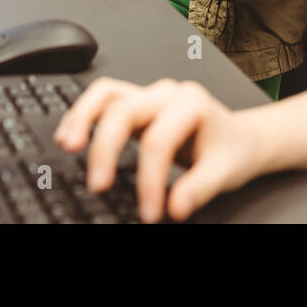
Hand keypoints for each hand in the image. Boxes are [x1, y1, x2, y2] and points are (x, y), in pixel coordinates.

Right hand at [53, 77, 264, 222]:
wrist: (238, 137)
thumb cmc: (230, 150)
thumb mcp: (225, 173)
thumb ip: (200, 189)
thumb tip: (175, 207)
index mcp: (192, 103)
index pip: (159, 141)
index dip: (149, 180)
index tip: (149, 213)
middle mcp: (167, 93)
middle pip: (124, 110)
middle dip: (106, 148)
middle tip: (98, 185)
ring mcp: (149, 95)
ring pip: (107, 93)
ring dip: (83, 117)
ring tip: (68, 144)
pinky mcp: (136, 104)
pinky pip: (104, 99)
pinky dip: (83, 114)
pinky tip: (69, 133)